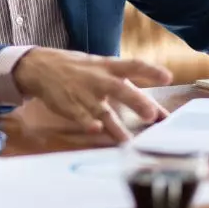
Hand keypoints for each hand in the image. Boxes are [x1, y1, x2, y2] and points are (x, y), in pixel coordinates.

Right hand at [12, 48, 171, 138]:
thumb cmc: (79, 70)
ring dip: (116, 127)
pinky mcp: (70, 106)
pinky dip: (88, 123)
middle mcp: (98, 79)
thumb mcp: (102, 70)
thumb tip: (159, 112)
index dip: (150, 71)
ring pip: (103, 111)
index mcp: (108, 67)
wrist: (41, 67)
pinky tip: (96, 129)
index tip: (167, 77)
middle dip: (136, 101)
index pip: (133, 65)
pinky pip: (81, 117)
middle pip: (120, 89)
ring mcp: (84, 94)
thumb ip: (130, 89)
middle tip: (150, 115)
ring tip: (128, 141)